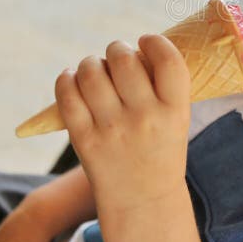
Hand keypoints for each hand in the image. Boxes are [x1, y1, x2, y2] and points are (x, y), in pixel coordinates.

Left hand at [54, 34, 191, 213]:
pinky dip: (66, 79)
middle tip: (117, 56)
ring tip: (95, 69)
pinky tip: (72, 79)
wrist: (143, 199)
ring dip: (90, 63)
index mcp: (175, 111)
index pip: (168, 60)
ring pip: (91, 72)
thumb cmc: (160, 148)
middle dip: (117, 49)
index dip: (154, 42)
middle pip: (124, 60)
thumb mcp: (176, 119)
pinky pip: (67, 95)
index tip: (146, 41)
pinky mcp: (85, 139)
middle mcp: (145, 118)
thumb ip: (160, 86)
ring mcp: (113, 129)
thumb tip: (132, 47)